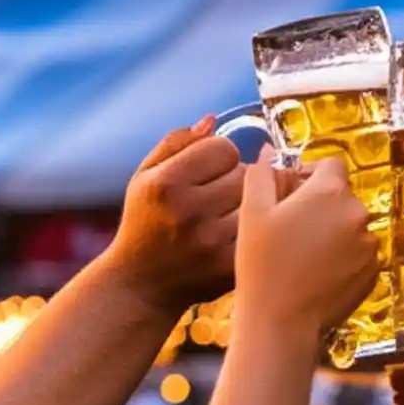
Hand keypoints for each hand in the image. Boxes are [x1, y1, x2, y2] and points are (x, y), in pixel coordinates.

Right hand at [102, 116, 243, 313]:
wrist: (141, 284)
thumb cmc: (145, 222)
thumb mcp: (145, 177)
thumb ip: (177, 143)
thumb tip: (212, 121)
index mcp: (167, 184)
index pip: (224, 148)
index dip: (221, 156)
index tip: (210, 170)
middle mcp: (189, 211)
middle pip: (246, 173)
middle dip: (237, 179)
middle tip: (220, 194)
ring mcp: (211, 242)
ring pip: (259, 202)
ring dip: (250, 204)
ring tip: (227, 214)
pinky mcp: (229, 265)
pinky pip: (262, 231)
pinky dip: (257, 231)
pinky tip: (243, 235)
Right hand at [236, 149, 377, 338]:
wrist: (280, 321)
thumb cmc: (261, 265)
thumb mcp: (252, 212)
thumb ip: (262, 174)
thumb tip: (268, 152)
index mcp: (330, 192)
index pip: (330, 164)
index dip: (310, 173)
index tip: (292, 191)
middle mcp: (358, 213)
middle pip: (341, 196)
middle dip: (319, 204)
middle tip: (290, 227)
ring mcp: (369, 245)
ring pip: (350, 225)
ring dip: (332, 231)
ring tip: (302, 254)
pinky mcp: (373, 272)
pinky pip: (358, 253)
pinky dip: (342, 257)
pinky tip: (316, 272)